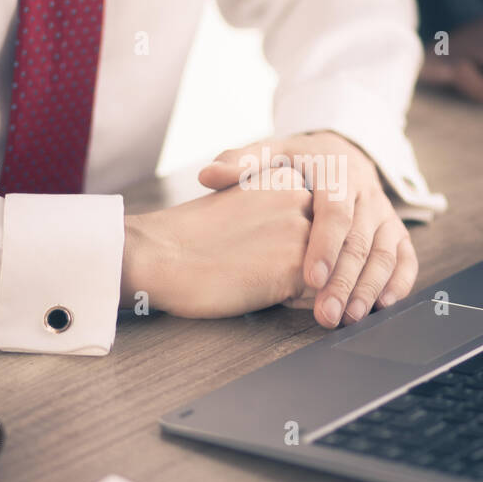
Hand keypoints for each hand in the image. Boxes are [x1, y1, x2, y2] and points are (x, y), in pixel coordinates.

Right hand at [120, 166, 311, 317]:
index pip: (315, 219)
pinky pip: (315, 298)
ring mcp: (302, 233)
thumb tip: (291, 239)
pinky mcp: (297, 269)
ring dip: (301, 287)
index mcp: (286, 176)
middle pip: (326, 245)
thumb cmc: (188, 236)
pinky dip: (294, 305)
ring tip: (259, 282)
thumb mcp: (239, 202)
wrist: (157, 254)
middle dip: (306, 266)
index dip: (290, 244)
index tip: (259, 249)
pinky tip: (261, 294)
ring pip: (325, 273)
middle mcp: (301, 198)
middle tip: (259, 269)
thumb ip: (273, 212)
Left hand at [198, 132, 417, 328]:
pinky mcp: (396, 229)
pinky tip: (382, 306)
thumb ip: (239, 163)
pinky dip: (399, 282)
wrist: (340, 151)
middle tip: (328, 315)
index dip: (326, 245)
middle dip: (346, 280)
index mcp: (336, 171)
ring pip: (386, 252)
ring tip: (350, 318)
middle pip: (361, 240)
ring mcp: (384, 212)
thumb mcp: (270, 152)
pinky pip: (406, 256)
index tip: (312, 278)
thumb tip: (207, 176)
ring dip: (370, 287)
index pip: (335, 211)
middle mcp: (366, 192)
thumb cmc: (297, 161)